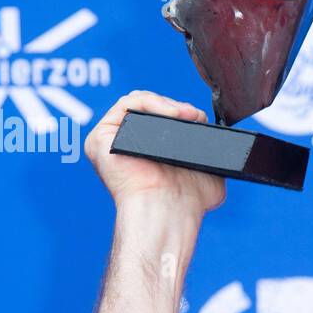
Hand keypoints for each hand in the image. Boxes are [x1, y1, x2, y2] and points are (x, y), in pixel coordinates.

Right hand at [84, 90, 226, 215]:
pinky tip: (170, 113)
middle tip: (193, 116)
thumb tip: (212, 134)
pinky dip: (149, 102)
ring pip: (137, 103)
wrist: (171, 209)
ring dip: (164, 103)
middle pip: (149, 108)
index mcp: (149, 151)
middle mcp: (128, 146)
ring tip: (184, 115)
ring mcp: (112, 141)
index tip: (199, 118)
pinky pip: (124, 106)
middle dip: (174, 106)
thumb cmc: (188, 200)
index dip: (180, 112)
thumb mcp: (208, 171)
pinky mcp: (100, 138)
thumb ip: (209, 152)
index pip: (161, 118)